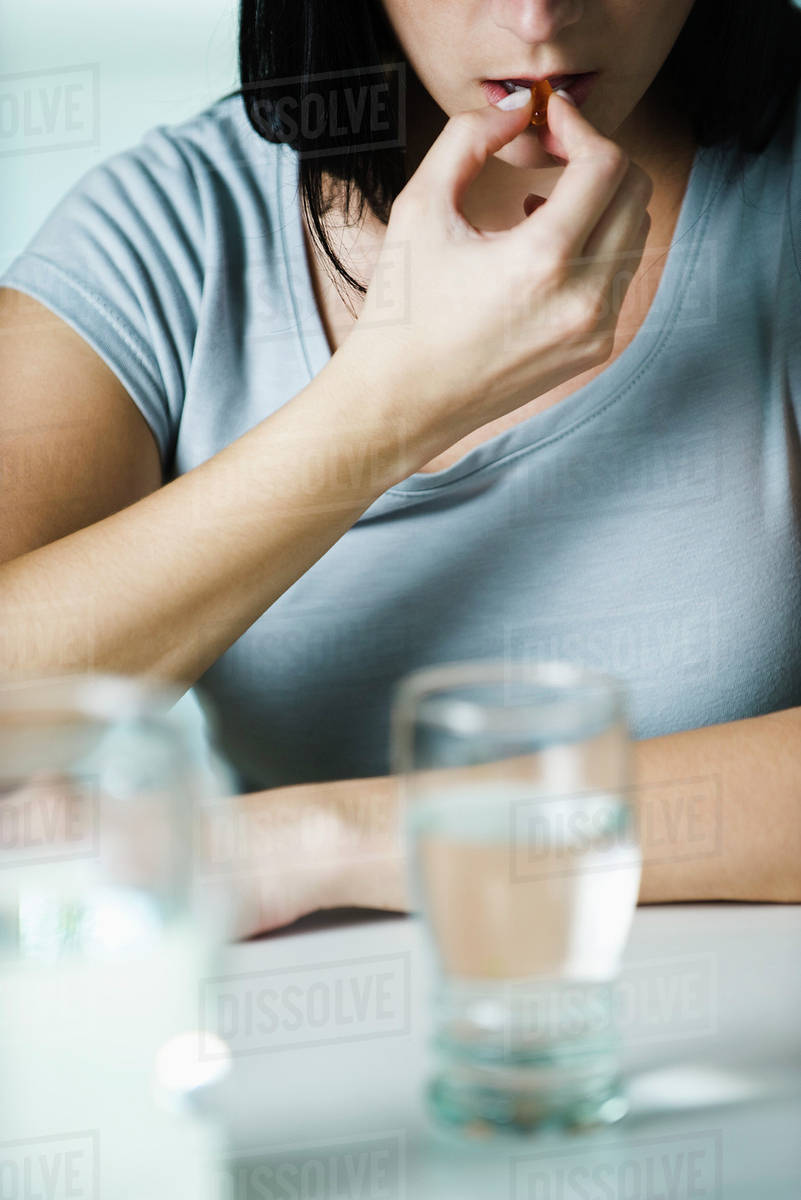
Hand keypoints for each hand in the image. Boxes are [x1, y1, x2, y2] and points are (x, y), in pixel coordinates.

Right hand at [342, 87, 652, 465]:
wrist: (403, 400)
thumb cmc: (403, 309)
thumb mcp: (421, 208)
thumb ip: (468, 138)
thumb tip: (519, 111)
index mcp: (542, 262)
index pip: (605, 165)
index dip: (582, 126)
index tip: (550, 120)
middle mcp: (583, 300)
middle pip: (635, 194)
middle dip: (597, 159)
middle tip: (551, 153)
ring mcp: (595, 330)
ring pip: (635, 235)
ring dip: (599, 203)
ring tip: (538, 204)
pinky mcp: (594, 350)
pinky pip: (619, 277)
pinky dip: (596, 247)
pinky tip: (544, 247)